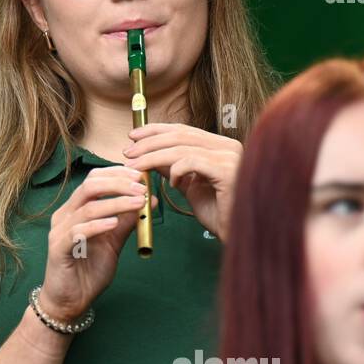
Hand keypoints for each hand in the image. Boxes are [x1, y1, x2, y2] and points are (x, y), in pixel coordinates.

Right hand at [39, 165, 154, 320]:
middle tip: (141, 187)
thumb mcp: (114, 242)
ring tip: (138, 203)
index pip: (94, 180)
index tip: (140, 176)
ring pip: (87, 207)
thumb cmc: (88, 270)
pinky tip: (114, 223)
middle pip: (89, 186)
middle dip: (118, 184)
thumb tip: (149, 199)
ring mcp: (59, 231)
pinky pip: (77, 232)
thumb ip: (127, 222)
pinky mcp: (58, 249)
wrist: (71, 301)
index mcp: (76, 209)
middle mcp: (65, 215)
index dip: (117, 174)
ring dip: (115, 203)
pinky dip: (97, 225)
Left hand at [123, 123, 241, 240]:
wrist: (235, 233)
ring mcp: (231, 156)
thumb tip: (150, 156)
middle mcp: (228, 146)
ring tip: (135, 168)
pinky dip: (176, 170)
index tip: (132, 136)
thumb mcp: (189, 185)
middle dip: (149, 142)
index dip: (156, 130)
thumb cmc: (217, 212)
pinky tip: (171, 184)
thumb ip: (173, 168)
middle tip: (127, 153)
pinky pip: (193, 162)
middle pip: (180, 135)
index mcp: (220, 145)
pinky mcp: (228, 170)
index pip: (183, 130)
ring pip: (182, 148)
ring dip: (153, 157)